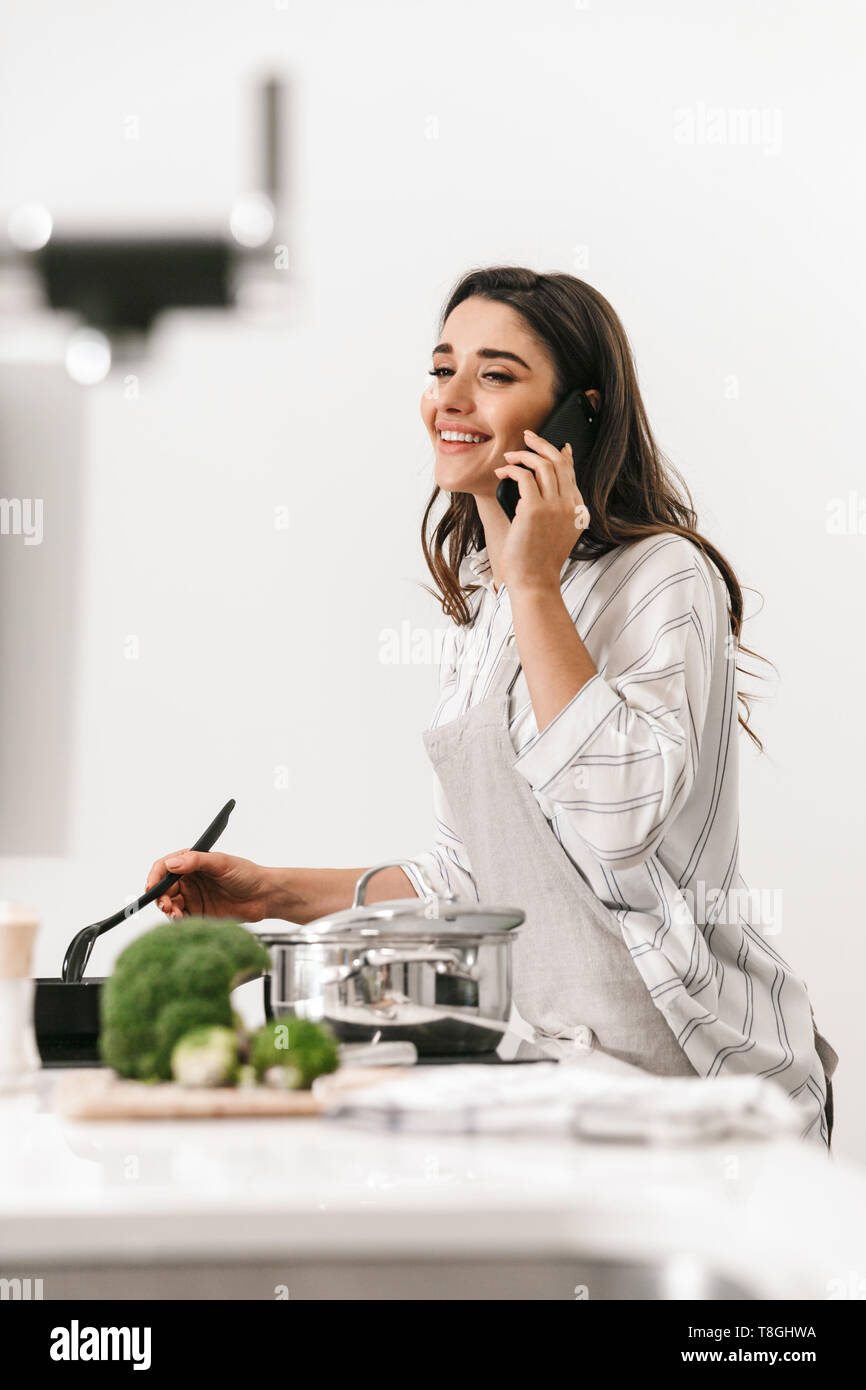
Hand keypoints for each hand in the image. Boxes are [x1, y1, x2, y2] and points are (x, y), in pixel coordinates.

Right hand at [144, 850, 275, 922]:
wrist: (264, 897)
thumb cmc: (247, 874)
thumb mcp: (222, 863)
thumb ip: (196, 861)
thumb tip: (172, 863)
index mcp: (192, 862)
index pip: (165, 867)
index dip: (155, 876)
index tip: (152, 886)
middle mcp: (189, 879)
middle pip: (163, 888)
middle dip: (159, 896)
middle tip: (165, 904)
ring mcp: (192, 897)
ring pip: (169, 903)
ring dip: (167, 908)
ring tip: (174, 912)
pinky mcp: (197, 914)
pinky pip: (179, 918)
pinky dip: (176, 919)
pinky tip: (180, 919)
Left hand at [493, 429, 590, 591]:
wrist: (535, 581)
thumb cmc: (539, 561)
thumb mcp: (557, 533)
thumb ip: (556, 509)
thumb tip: (541, 486)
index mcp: (577, 509)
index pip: (571, 472)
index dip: (561, 454)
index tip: (554, 445)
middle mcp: (569, 505)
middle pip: (559, 462)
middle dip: (542, 444)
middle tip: (528, 436)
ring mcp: (554, 507)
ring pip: (543, 465)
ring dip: (524, 455)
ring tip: (510, 456)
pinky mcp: (534, 510)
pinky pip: (524, 477)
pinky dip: (512, 470)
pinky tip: (502, 473)